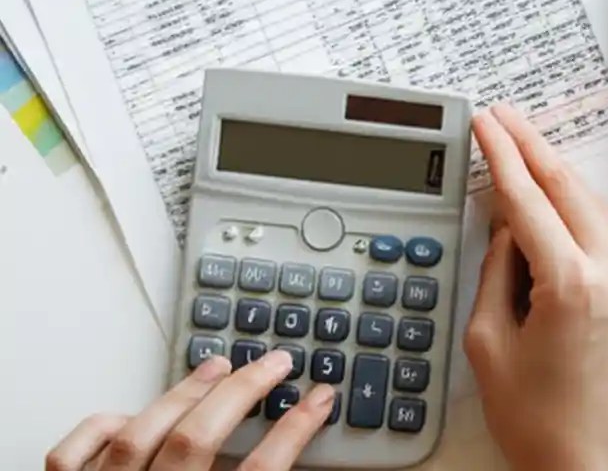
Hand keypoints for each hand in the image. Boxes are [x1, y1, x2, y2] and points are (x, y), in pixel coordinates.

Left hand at [46, 350, 334, 470]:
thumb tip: (297, 439)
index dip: (297, 430)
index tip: (321, 399)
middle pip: (199, 440)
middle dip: (243, 392)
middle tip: (276, 362)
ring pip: (138, 436)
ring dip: (183, 394)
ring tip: (216, 366)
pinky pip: (75, 454)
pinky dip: (103, 426)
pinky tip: (130, 412)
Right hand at [465, 104, 607, 470]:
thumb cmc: (547, 430)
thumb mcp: (492, 348)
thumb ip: (497, 274)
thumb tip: (510, 229)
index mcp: (572, 286)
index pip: (528, 198)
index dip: (503, 154)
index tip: (488, 125)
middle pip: (571, 189)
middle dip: (535, 147)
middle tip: (508, 120)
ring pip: (603, 211)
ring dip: (566, 183)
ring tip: (534, 162)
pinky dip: (596, 222)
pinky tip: (574, 215)